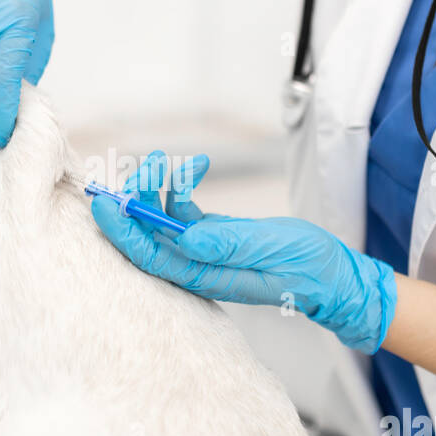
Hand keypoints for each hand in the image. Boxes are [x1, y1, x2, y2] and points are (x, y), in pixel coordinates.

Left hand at [90, 151, 397, 353]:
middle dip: (135, 201)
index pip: (149, 254)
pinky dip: (182, 187)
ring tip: (164, 159)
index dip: (123, 230)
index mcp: (203, 276)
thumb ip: (227, 245)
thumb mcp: (268, 250)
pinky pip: (183, 211)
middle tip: (140, 166)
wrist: (330, 274)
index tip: (105, 202)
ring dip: (156, 188)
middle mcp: (196, 266)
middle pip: (148, 235)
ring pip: (163, 219)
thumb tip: (187, 237)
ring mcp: (203, 251)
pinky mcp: (213, 236)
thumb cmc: (304, 267)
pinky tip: (196, 166)